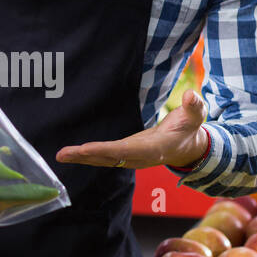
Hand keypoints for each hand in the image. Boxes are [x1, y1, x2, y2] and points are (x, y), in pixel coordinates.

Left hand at [56, 90, 208, 169]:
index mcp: (155, 149)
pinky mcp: (126, 155)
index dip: (107, 150)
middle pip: (110, 158)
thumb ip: (194, 106)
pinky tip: (72, 154)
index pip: (127, 150)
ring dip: (82, 158)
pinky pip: (105, 157)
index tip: (86, 149)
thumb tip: (191, 96)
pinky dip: (88, 157)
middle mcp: (140, 157)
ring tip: (61, 155)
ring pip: (104, 160)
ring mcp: (132, 158)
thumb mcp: (196, 114)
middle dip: (87, 156)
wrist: (188, 146)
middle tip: (63, 154)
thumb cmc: (189, 127)